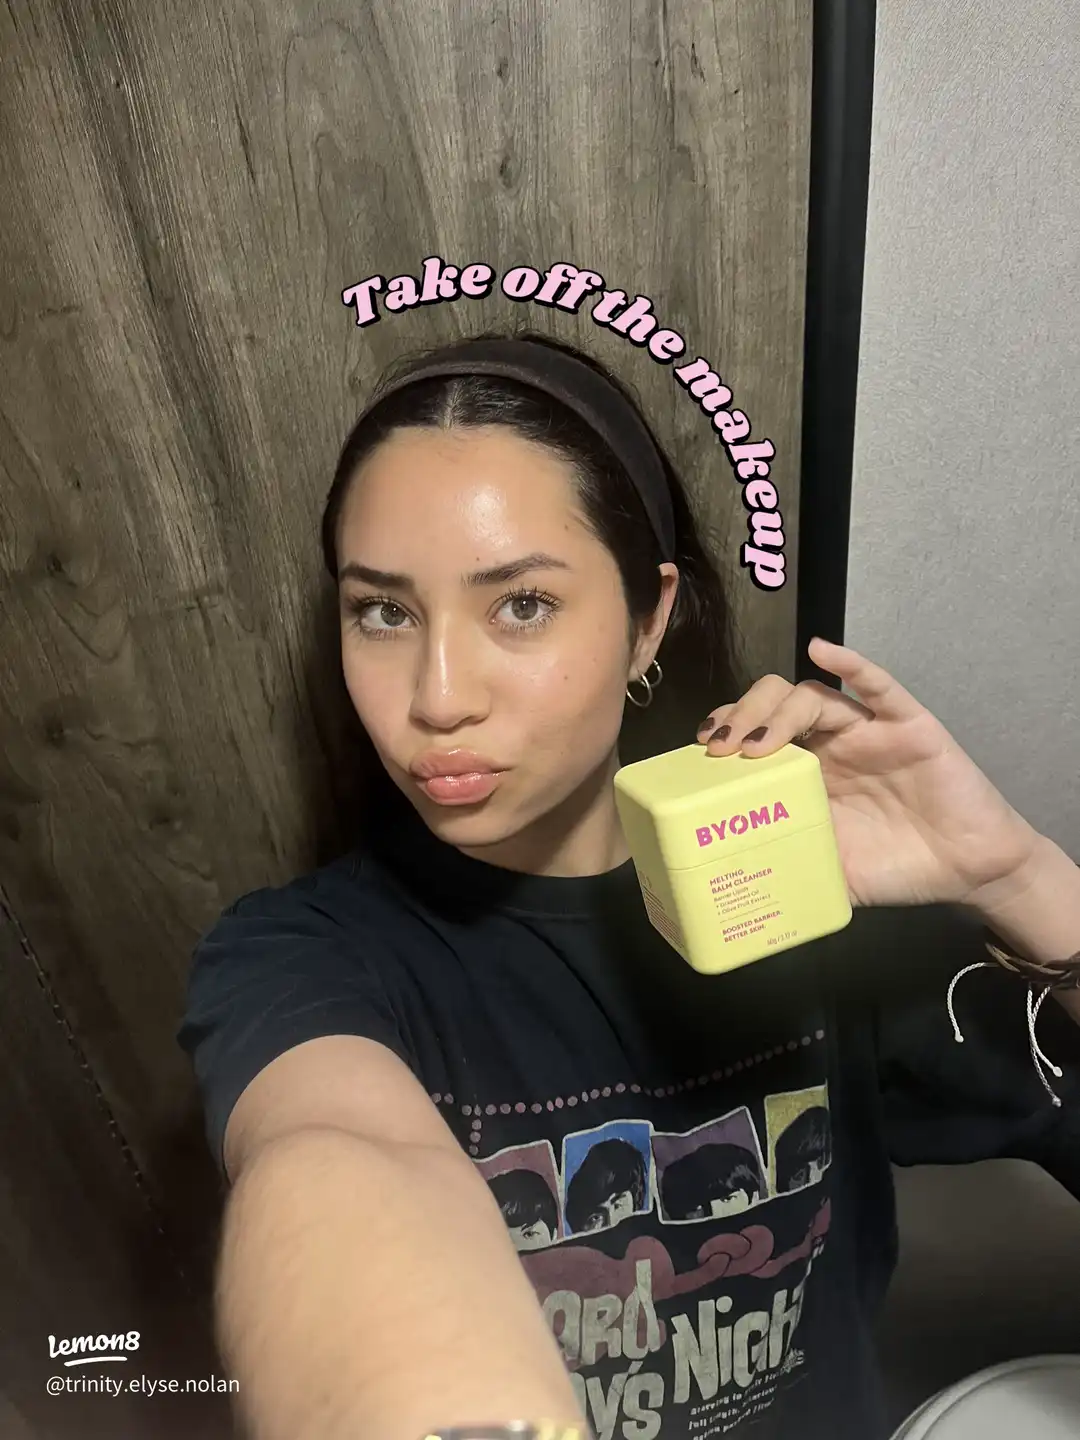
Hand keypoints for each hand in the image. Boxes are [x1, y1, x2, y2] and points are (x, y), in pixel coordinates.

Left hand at [696, 638, 1042, 908]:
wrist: (966, 872)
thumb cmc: (897, 868)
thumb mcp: (830, 875)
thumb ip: (791, 870)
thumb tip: (735, 892)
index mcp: (806, 773)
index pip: (754, 732)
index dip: (726, 732)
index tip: (700, 753)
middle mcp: (831, 743)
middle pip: (774, 705)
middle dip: (741, 717)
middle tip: (719, 749)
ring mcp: (868, 730)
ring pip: (813, 695)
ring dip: (777, 711)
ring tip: (755, 743)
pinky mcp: (909, 726)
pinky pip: (879, 687)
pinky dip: (851, 664)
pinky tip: (823, 650)